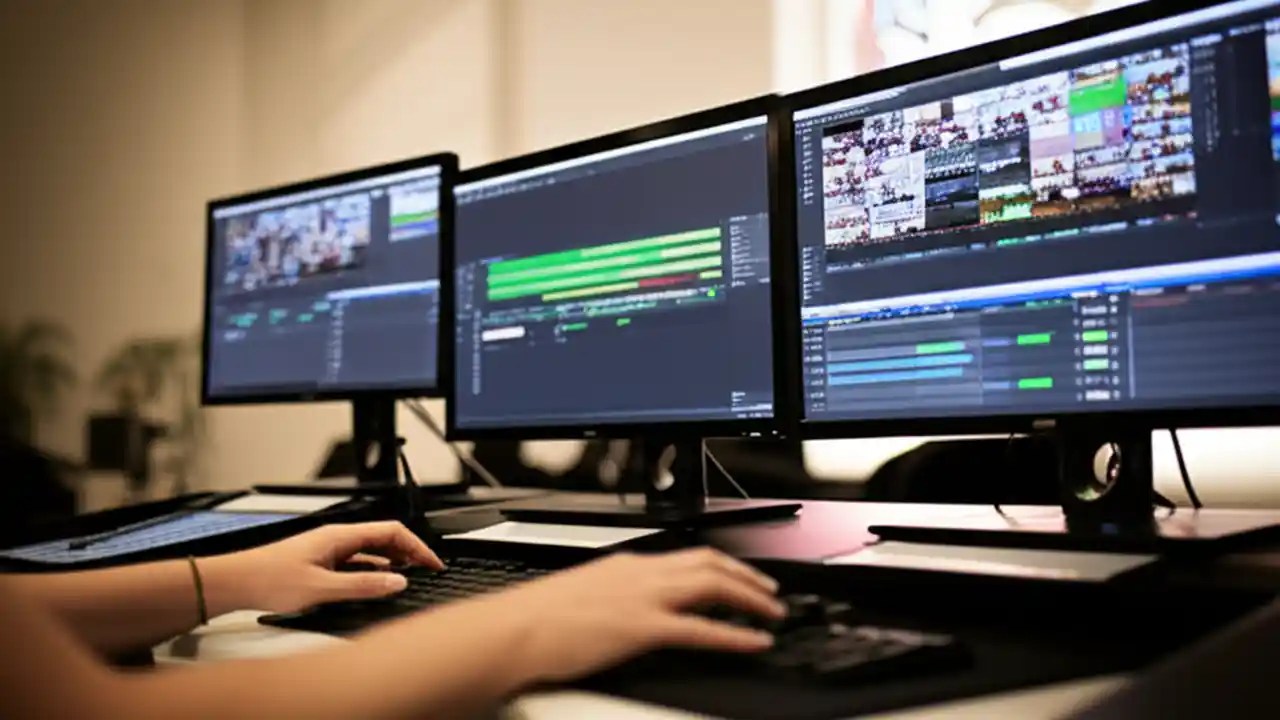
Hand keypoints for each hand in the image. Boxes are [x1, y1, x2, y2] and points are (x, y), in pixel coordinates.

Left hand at [202, 522, 443, 613]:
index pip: (392, 532)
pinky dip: (375, 571)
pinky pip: (358, 563)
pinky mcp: (322, 563)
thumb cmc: (269, 578)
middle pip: (385, 538)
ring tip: (410, 578)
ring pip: (372, 551)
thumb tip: (397, 582)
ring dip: (393, 563)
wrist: (236, 582)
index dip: (417, 546)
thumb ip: (362, 586)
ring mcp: (330, 550)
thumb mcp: (322, 588)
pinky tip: (378, 584)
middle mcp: (338, 539)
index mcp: (341, 536)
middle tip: (428, 571)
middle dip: (410, 553)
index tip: (433, 563)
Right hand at [471, 547, 784, 683]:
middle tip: (771, 590)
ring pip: (713, 584)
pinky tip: (755, 640)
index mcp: (625, 564)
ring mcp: (643, 597)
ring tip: (774, 612)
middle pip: (708, 562)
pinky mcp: (642, 627)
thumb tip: (625, 613)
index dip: (721, 563)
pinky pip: (701, 628)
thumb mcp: (582, 597)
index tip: (740, 574)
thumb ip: (612, 598)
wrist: (511, 631)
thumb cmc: (533, 620)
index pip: (685, 555)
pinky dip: (735, 634)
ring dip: (750, 597)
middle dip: (746, 574)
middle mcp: (640, 572)